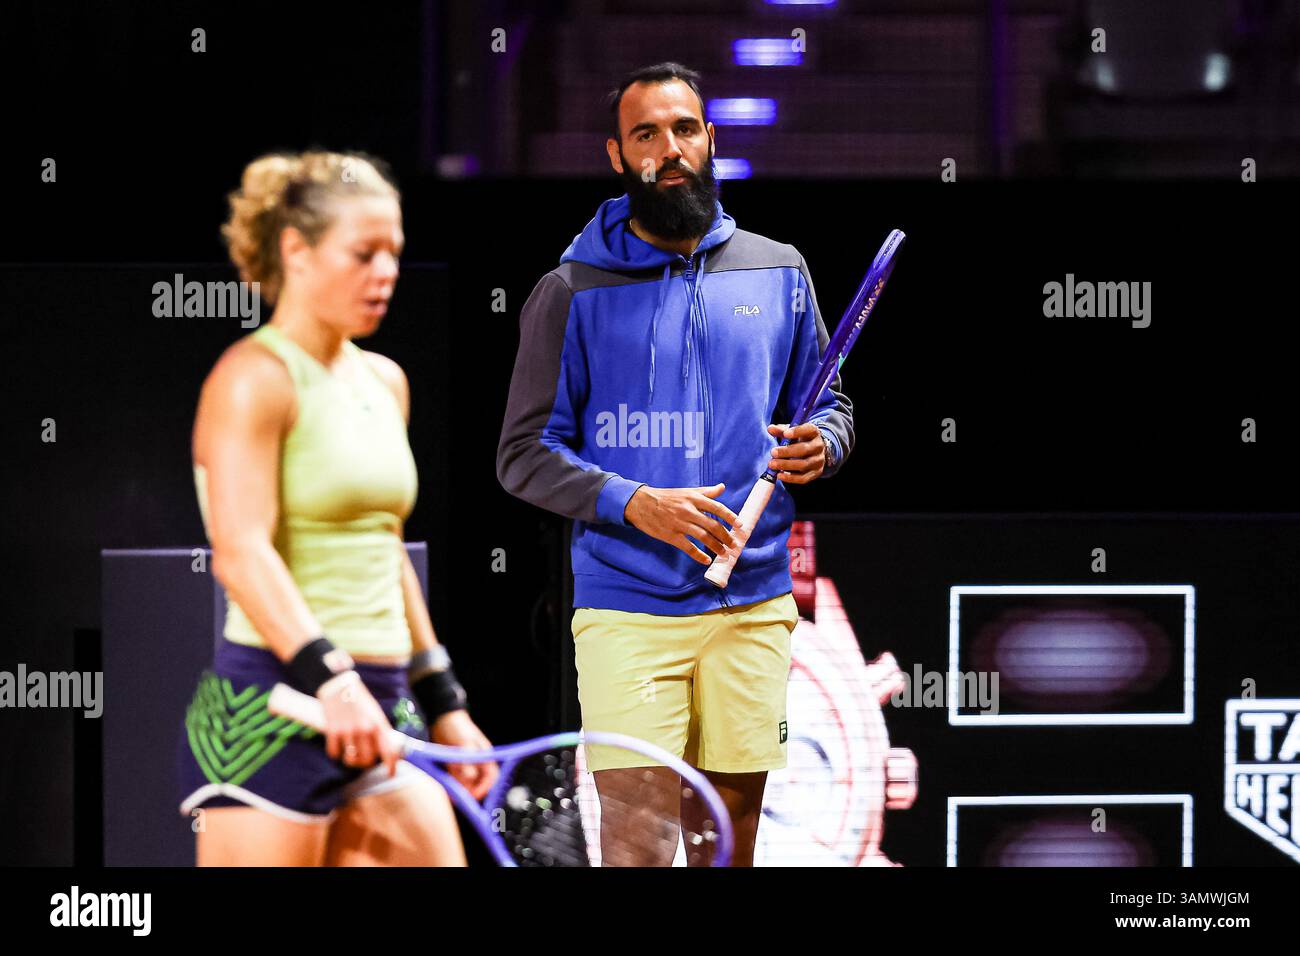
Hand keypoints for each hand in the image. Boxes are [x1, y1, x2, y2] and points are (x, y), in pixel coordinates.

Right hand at [318, 673, 401, 777]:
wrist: (338, 684)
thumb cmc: (358, 698)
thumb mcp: (374, 711)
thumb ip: (379, 729)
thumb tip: (384, 747)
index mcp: (378, 723)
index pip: (388, 750)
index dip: (391, 765)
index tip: (391, 773)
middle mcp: (365, 729)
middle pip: (368, 759)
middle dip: (366, 762)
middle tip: (362, 758)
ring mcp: (348, 730)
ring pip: (351, 759)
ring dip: (350, 760)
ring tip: (350, 753)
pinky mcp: (333, 731)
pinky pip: (335, 753)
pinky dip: (336, 753)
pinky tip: (337, 745)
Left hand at [432, 709, 498, 799]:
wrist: (442, 718)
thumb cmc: (457, 728)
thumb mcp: (463, 743)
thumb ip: (467, 760)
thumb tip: (470, 777)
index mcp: (484, 756)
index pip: (491, 776)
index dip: (484, 787)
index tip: (474, 795)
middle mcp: (477, 761)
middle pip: (478, 782)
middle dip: (470, 790)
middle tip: (460, 797)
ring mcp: (466, 763)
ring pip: (467, 782)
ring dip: (461, 789)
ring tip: (451, 793)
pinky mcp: (455, 764)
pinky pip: (456, 778)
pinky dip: (453, 784)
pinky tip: (447, 787)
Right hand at [623, 483, 740, 564]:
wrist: (641, 504)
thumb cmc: (666, 497)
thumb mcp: (686, 491)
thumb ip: (705, 492)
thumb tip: (722, 487)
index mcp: (693, 498)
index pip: (716, 508)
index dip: (730, 517)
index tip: (740, 525)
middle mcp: (688, 510)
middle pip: (712, 525)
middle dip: (726, 536)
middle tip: (734, 545)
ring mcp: (679, 524)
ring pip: (703, 537)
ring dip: (716, 547)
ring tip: (724, 554)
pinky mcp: (671, 536)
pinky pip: (688, 547)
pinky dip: (699, 555)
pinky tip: (707, 560)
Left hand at [766, 423, 826, 483]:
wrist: (814, 451)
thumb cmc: (800, 439)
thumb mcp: (792, 432)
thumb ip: (781, 431)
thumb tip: (770, 429)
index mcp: (814, 432)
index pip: (809, 429)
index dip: (797, 431)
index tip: (785, 434)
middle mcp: (819, 446)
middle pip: (804, 449)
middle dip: (787, 451)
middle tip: (772, 452)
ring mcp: (819, 461)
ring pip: (803, 464)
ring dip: (786, 465)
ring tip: (772, 464)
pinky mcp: (816, 473)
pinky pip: (804, 478)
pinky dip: (791, 478)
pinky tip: (779, 475)